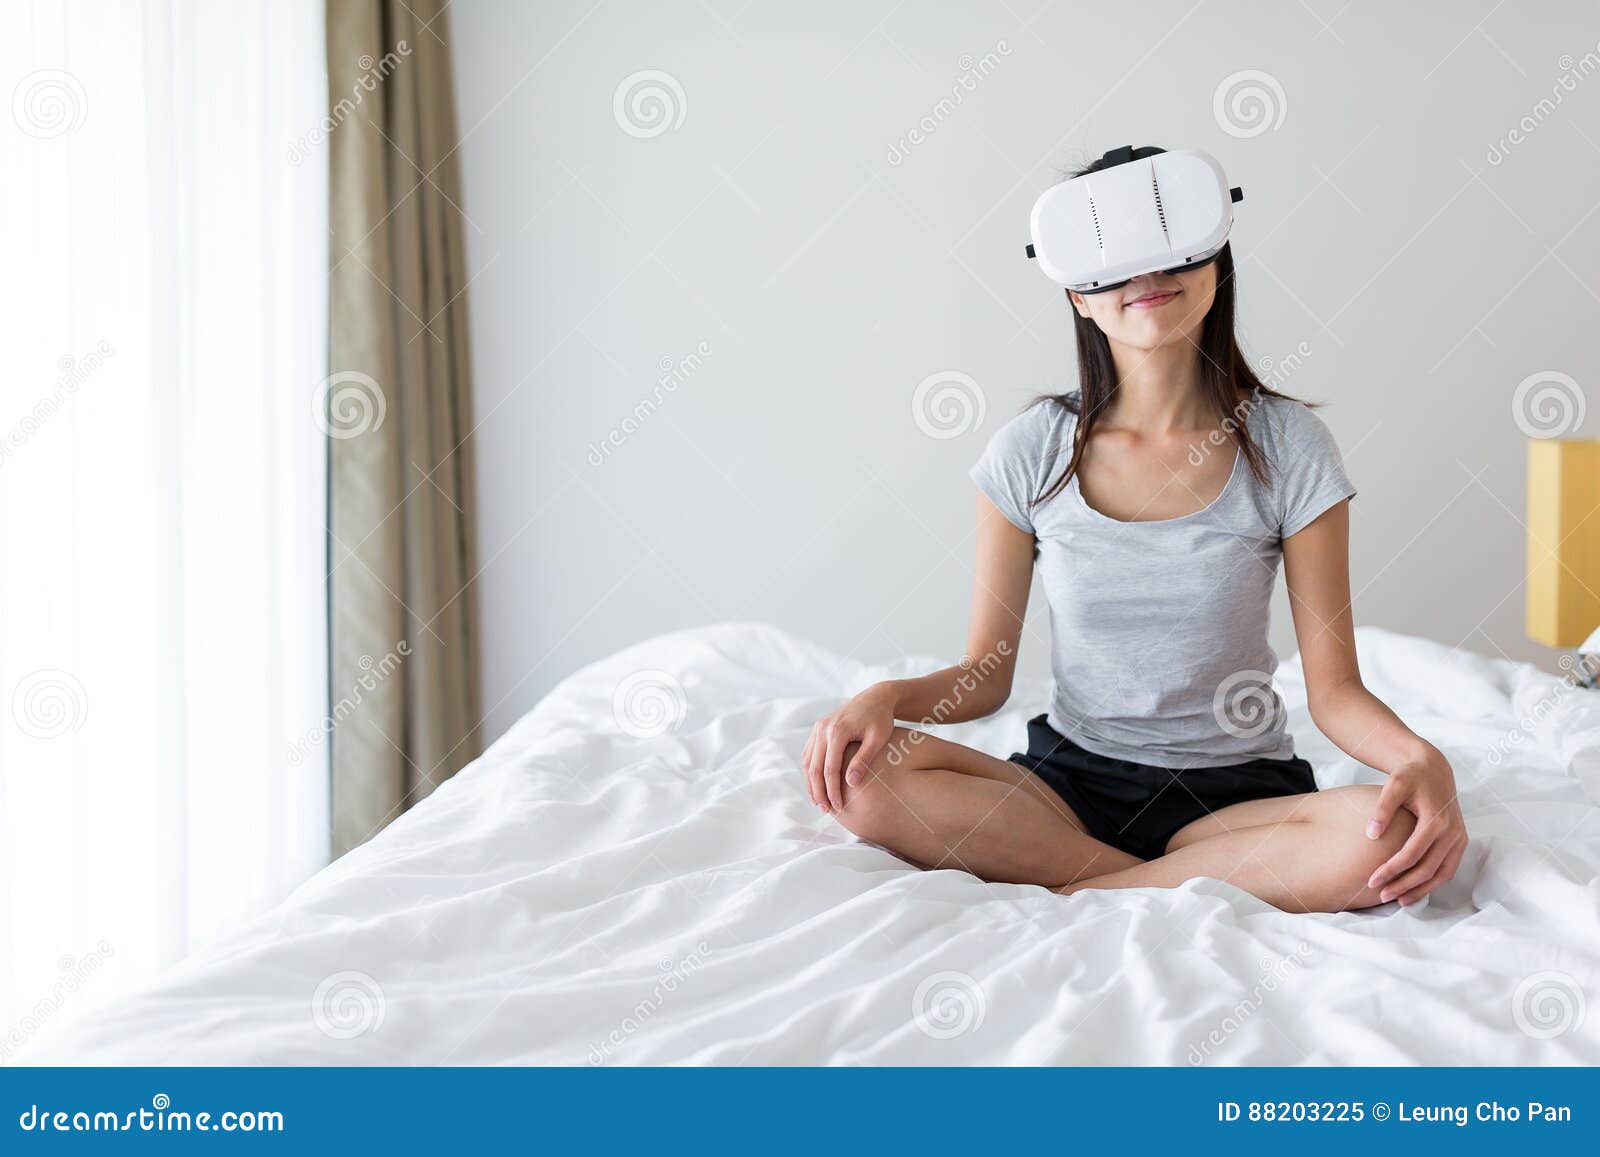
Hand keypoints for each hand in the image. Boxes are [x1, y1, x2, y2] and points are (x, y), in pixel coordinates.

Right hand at [802, 683, 897, 812]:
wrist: (876, 697)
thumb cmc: (881, 719)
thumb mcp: (877, 739)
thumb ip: (864, 760)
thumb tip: (851, 783)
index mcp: (837, 731)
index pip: (830, 769)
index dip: (832, 791)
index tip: (839, 807)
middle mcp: (823, 729)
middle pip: (814, 768)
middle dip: (818, 791)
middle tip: (826, 810)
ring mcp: (818, 728)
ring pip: (808, 762)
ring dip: (811, 783)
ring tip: (818, 802)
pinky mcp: (818, 729)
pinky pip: (809, 753)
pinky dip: (810, 771)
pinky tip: (815, 785)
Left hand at [1366, 746, 1468, 906]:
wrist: (1434, 769)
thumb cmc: (1410, 776)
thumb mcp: (1393, 785)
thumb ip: (1382, 809)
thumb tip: (1371, 835)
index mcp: (1436, 820)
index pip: (1411, 854)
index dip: (1391, 870)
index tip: (1372, 881)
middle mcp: (1452, 832)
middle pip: (1428, 869)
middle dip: (1404, 885)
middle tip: (1382, 896)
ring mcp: (1460, 838)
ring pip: (1442, 874)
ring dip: (1421, 890)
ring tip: (1398, 900)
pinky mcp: (1461, 841)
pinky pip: (1449, 868)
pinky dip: (1433, 882)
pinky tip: (1415, 890)